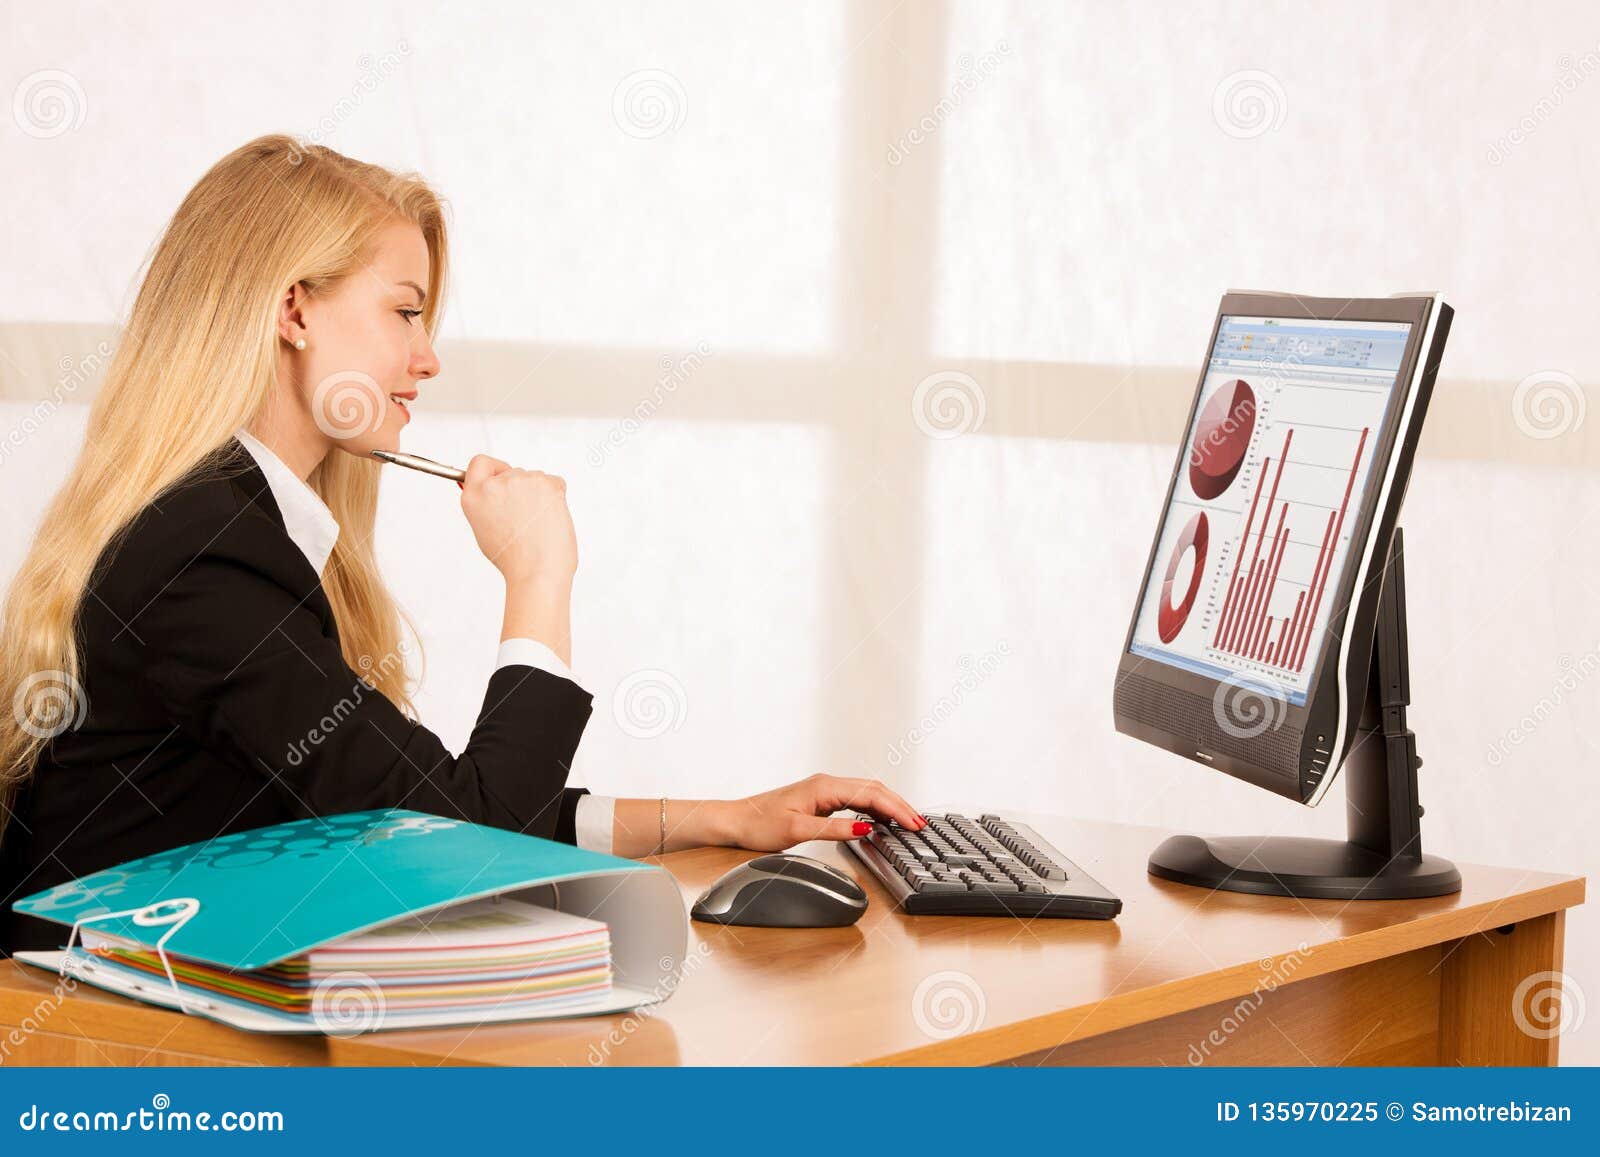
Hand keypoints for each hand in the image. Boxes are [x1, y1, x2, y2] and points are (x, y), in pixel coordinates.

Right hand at [459, 454, 576, 586]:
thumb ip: (486, 503)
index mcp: (474, 496)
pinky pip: (554, 482)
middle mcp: (494, 485)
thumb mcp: (485, 529)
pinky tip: (549, 518)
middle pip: (512, 472)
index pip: (480, 462)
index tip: (501, 478)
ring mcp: (521, 481)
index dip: (493, 470)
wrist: (538, 571)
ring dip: (538, 494)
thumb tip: (490, 486)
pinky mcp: (547, 483)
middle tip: (523, 518)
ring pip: (534, 478)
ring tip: (536, 524)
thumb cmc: (514, 559)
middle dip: (520, 489)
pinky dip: (555, 497)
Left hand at [706, 773, 926, 851]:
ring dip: (890, 805)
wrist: (735, 821)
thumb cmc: (758, 825)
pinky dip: (875, 807)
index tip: (914, 823)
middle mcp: (827, 783)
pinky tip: (882, 819)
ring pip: (867, 792)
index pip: (871, 794)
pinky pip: (856, 798)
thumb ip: (834, 829)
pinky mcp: (821, 798)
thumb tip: (866, 828)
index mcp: (824, 787)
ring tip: (909, 821)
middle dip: (900, 805)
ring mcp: (824, 789)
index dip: (896, 808)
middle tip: (920, 824)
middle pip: (874, 789)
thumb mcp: (797, 831)